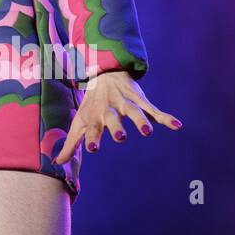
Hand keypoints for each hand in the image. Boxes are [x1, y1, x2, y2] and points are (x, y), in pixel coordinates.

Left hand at [54, 70, 181, 163]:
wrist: (104, 72)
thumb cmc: (90, 104)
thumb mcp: (79, 122)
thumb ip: (71, 144)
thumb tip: (57, 162)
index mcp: (94, 116)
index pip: (92, 128)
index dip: (92, 138)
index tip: (93, 149)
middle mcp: (109, 109)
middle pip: (113, 118)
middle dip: (117, 127)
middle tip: (121, 137)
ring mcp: (125, 103)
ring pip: (133, 111)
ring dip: (140, 120)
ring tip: (147, 131)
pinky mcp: (139, 100)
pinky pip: (153, 109)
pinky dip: (165, 117)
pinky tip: (177, 125)